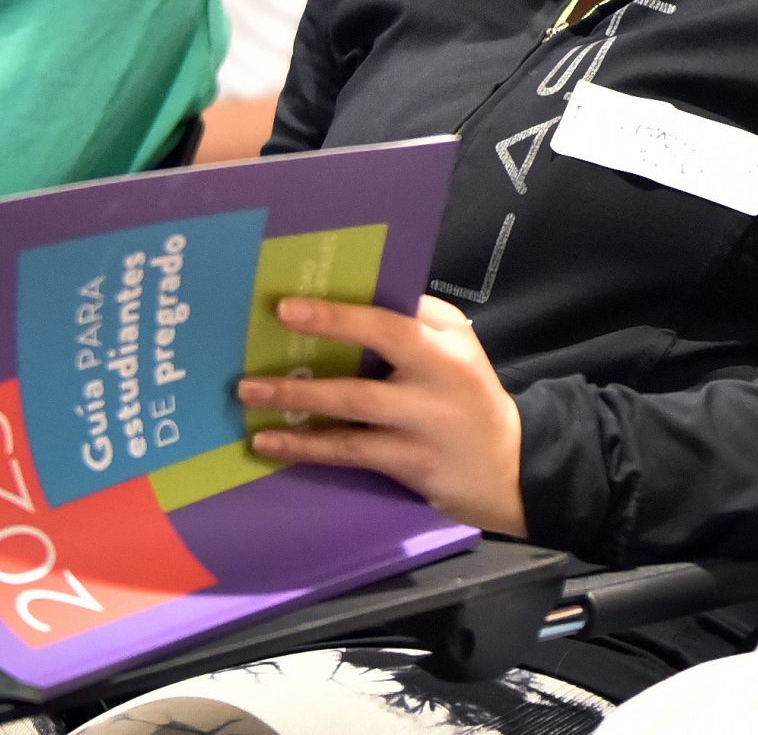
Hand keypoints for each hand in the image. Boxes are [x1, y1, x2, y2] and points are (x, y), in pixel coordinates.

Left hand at [240, 295, 526, 535]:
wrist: (507, 463)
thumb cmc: (469, 392)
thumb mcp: (459, 345)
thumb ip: (418, 319)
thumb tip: (358, 293)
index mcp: (445, 346)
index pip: (391, 323)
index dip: (340, 315)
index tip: (288, 307)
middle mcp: (435, 383)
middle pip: (372, 364)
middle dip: (313, 358)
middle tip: (255, 353)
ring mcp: (421, 426)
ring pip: (352, 411)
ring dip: (298, 401)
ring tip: (249, 393)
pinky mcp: (408, 463)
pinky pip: (348, 452)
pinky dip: (305, 446)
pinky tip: (268, 442)